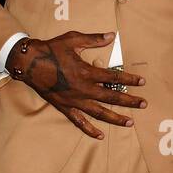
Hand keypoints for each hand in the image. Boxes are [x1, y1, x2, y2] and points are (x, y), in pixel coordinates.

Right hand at [6, 31, 145, 138]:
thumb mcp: (73, 39)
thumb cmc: (51, 49)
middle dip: (129, 101)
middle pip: (111, 97)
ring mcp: (74, 100)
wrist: (29, 63)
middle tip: (144, 104)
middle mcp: (83, 89)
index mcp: (86, 72)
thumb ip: (94, 39)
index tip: (142, 82)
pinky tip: (100, 136)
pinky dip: (89, 130)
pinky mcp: (65, 107)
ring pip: (99, 113)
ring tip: (130, 122)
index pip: (114, 78)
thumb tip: (112, 35)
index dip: (130, 80)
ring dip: (116, 118)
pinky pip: (79, 121)